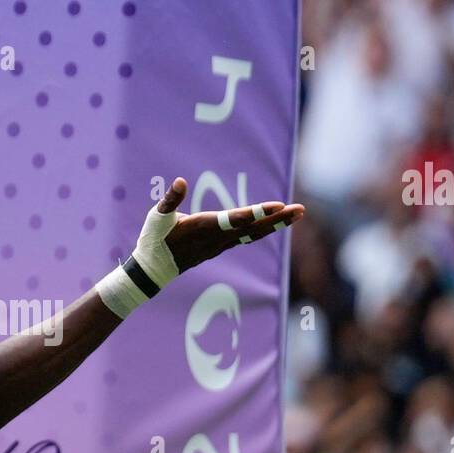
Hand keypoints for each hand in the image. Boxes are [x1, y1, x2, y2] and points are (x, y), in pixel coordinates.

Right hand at [156, 177, 305, 273]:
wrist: (152, 271)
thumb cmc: (153, 240)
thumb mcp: (157, 217)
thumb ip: (170, 199)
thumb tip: (180, 182)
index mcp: (202, 227)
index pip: (236, 219)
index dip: (257, 212)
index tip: (277, 206)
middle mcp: (216, 238)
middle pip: (253, 228)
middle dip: (278, 219)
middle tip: (301, 210)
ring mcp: (220, 245)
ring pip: (254, 234)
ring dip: (277, 224)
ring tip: (297, 214)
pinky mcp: (219, 247)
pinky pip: (247, 238)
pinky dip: (264, 230)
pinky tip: (276, 223)